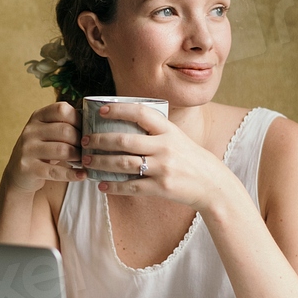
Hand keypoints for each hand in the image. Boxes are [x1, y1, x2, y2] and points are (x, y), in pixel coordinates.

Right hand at [5, 101, 86, 193]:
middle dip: (81, 141)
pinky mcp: (28, 168)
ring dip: (78, 157)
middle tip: (87, 149)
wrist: (19, 173)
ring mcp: (27, 149)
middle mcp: (30, 131)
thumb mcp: (48, 131)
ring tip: (84, 160)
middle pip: (65, 131)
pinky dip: (72, 174)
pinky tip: (82, 175)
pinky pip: (56, 171)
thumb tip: (94, 122)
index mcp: (37, 117)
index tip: (85, 130)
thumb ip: (65, 124)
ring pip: (62, 150)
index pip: (62, 110)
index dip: (78, 119)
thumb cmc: (42, 149)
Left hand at [81, 102, 231, 209]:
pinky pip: (131, 186)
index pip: (141, 113)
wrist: (212, 184)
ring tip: (87, 162)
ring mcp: (163, 168)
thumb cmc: (190, 158)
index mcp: (169, 130)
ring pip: (123, 164)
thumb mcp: (177, 137)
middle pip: (125, 141)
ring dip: (101, 163)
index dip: (119, 109)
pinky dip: (113, 186)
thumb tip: (124, 122)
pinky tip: (101, 185)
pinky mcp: (161, 188)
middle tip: (84, 140)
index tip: (100, 110)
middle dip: (100, 140)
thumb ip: (156, 130)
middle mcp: (165, 147)